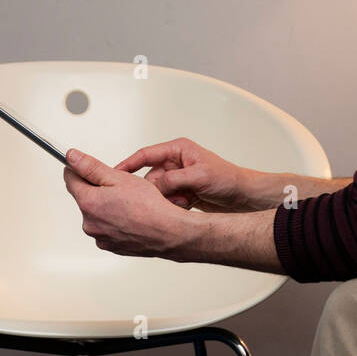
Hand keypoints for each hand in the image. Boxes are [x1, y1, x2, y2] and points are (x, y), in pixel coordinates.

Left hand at [62, 149, 195, 259]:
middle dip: (98, 190)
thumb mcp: (120, 177)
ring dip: (107, 207)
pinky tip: (131, 218)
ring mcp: (99, 237)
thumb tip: (72, 157)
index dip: (78, 169)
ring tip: (130, 205)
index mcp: (89, 203)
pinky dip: (115, 222)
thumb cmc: (149, 206)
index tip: (84, 165)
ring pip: (97, 215)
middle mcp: (89, 223)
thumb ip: (91, 167)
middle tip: (121, 187)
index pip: (71, 179)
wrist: (168, 232)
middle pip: (85, 198)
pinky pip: (107, 229)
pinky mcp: (110, 246)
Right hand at [112, 137, 257, 211]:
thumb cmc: (227, 179)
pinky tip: (188, 205)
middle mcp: (175, 162)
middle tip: (169, 198)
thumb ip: (173, 179)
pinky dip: (174, 206)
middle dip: (156, 191)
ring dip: (168, 200)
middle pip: (150, 178)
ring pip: (158, 192)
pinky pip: (167, 201)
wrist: (243, 196)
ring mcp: (178, 178)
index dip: (127, 165)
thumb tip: (153, 186)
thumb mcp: (199, 176)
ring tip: (185, 202)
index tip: (114, 175)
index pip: (145, 155)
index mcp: (178, 149)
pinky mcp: (181, 192)